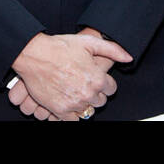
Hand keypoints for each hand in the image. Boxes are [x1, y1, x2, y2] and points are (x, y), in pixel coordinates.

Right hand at [11, 32, 129, 119]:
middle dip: (95, 94)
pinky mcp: (60, 110)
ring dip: (84, 104)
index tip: (96, 79)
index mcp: (97, 78)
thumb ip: (112, 49)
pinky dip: (73, 114)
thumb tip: (129, 58)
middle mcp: (88, 94)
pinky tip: (68, 103)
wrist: (35, 55)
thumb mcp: (88, 42)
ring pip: (88, 112)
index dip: (105, 83)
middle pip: (100, 102)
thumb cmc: (60, 47)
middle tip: (84, 84)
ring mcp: (74, 104)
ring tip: (75, 93)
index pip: (111, 89)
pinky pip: (73, 121)